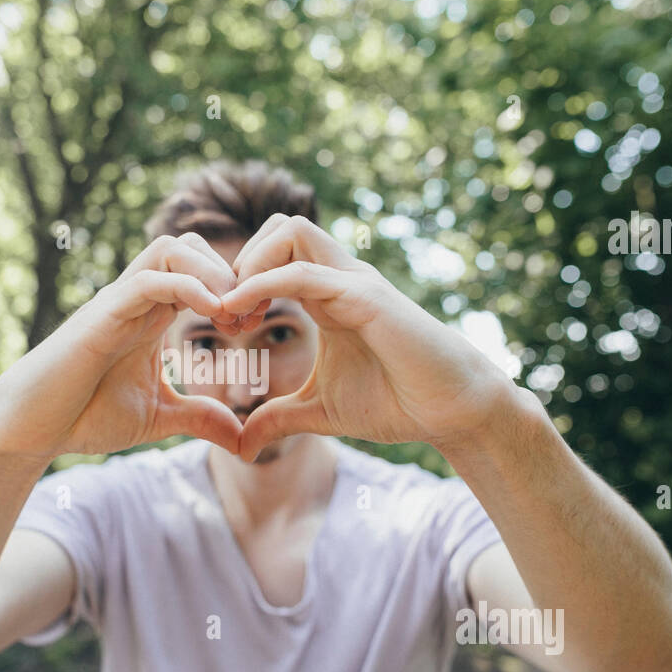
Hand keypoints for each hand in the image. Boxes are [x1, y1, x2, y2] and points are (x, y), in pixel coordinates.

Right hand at [0, 233, 248, 458]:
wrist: (30, 429)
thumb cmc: (83, 416)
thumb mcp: (157, 419)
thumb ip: (198, 418)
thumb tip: (242, 438)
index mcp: (152, 316)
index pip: (201, 271)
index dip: (236, 288)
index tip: (256, 323)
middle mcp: (137, 300)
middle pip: (190, 246)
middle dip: (230, 272)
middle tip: (250, 315)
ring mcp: (119, 302)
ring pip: (172, 249)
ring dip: (212, 272)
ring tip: (233, 312)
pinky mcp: (102, 315)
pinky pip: (150, 279)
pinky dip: (187, 287)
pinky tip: (213, 315)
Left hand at [219, 215, 518, 461]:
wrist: (451, 411)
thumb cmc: (397, 403)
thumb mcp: (319, 412)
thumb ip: (278, 419)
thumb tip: (240, 445)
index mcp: (327, 296)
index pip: (274, 254)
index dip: (238, 281)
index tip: (221, 326)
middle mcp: (340, 278)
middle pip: (279, 227)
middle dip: (239, 261)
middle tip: (224, 313)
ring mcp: (354, 281)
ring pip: (290, 229)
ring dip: (249, 263)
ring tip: (232, 312)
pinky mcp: (366, 296)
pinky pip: (304, 271)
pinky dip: (263, 283)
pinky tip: (238, 313)